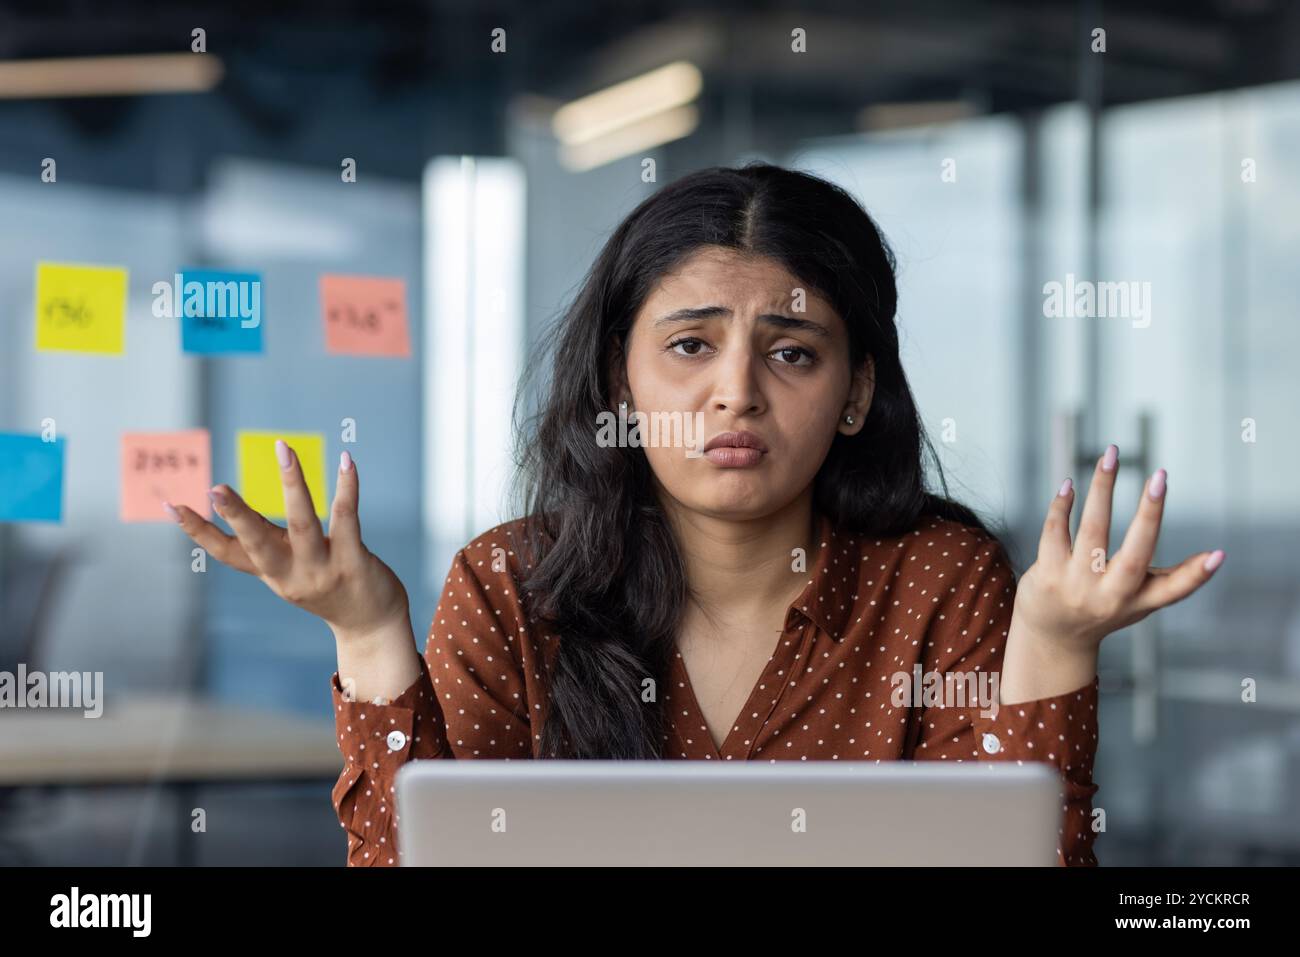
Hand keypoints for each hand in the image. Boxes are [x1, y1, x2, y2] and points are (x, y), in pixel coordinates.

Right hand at [166, 442, 409, 644]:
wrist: (371, 626)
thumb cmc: (329, 589)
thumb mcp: (293, 572)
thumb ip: (270, 545)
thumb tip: (237, 513)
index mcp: (272, 573)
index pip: (228, 552)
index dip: (199, 530)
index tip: (171, 505)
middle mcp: (292, 574)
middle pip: (258, 542)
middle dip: (237, 515)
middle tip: (216, 488)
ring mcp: (323, 570)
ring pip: (303, 523)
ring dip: (292, 483)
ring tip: (284, 448)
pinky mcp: (354, 562)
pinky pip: (347, 518)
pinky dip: (346, 487)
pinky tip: (346, 460)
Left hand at [1012, 443, 1224, 659]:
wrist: (1051, 638)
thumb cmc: (1102, 610)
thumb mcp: (1138, 603)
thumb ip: (1171, 581)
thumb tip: (1216, 557)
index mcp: (1138, 601)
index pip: (1173, 590)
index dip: (1197, 575)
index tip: (1218, 555)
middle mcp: (1110, 595)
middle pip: (1135, 554)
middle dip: (1149, 514)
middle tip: (1160, 478)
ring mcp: (1077, 585)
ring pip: (1093, 530)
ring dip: (1103, 488)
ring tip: (1111, 456)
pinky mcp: (1047, 574)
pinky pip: (1055, 531)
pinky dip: (1062, 505)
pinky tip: (1071, 485)